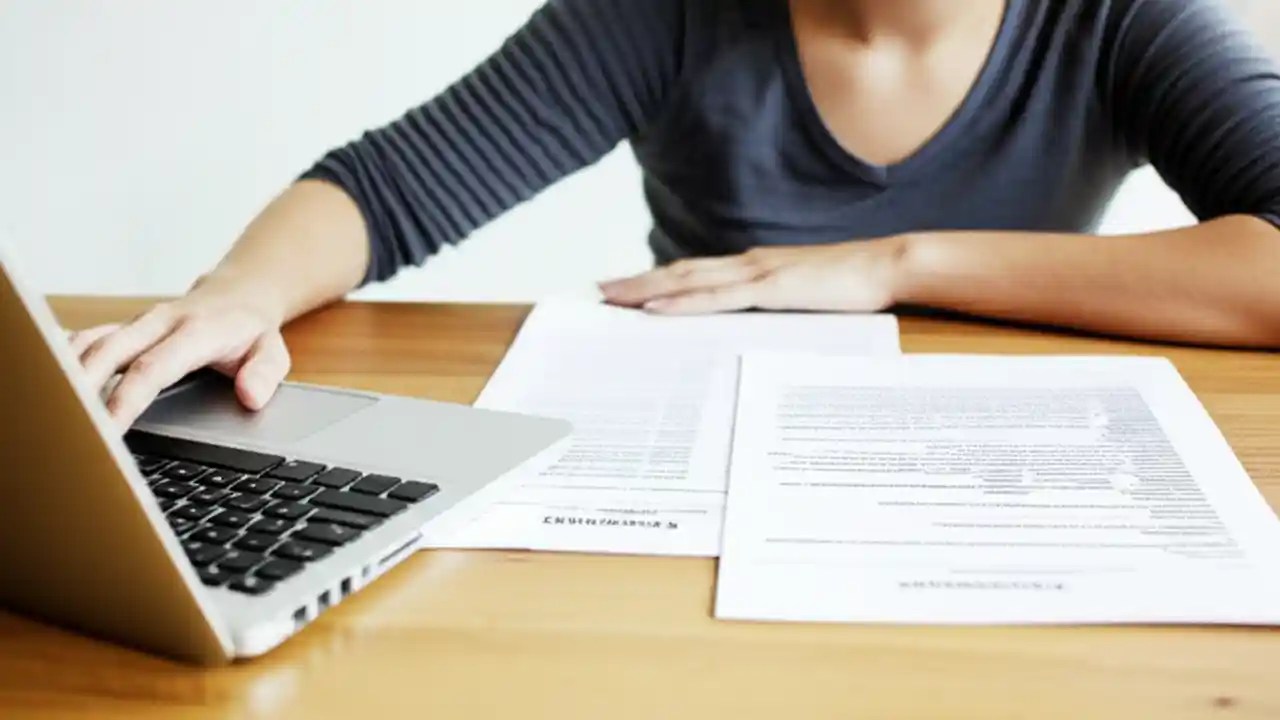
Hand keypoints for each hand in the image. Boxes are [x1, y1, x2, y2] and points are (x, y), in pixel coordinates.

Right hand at [68, 283, 290, 428]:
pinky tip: (51, 379)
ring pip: (91, 342)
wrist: (238, 293)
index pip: (153, 369)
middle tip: (67, 423)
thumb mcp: (274, 351)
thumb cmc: (250, 329)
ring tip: (53, 407)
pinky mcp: (125, 328)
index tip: (109, 428)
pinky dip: (65, 355)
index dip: (127, 399)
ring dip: (68, 371)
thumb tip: (250, 396)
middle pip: (109, 352)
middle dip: (83, 386)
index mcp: (194, 332)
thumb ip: (265, 374)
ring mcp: (138, 324)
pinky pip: (88, 338)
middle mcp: (159, 324)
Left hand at [598, 237, 907, 314]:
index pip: (695, 274)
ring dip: (646, 289)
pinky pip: (717, 298)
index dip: (657, 280)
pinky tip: (655, 310)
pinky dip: (682, 303)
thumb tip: (750, 328)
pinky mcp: (770, 287)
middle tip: (598, 292)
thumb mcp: (805, 299)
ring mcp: (757, 272)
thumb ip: (775, 306)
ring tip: (611, 298)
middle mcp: (748, 264)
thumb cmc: (853, 285)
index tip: (624, 290)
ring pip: (688, 281)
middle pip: (679, 273)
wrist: (887, 266)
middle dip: (636, 283)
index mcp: (755, 267)